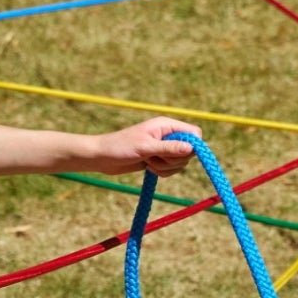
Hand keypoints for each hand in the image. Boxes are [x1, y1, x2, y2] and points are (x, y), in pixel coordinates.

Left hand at [75, 117, 201, 177]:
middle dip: (174, 160)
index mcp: (166, 125)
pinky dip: (162, 172)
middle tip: (155, 157)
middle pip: (189, 151)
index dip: (192, 145)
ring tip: (148, 162)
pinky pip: (171, 169)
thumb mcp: (146, 147)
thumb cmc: (121, 147)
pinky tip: (148, 168)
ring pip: (180, 162)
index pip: (194, 133)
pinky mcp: (158, 159)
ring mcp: (164, 148)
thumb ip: (169, 148)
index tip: (180, 154)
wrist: (103, 157)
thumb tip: (192, 148)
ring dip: (166, 167)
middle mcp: (168, 135)